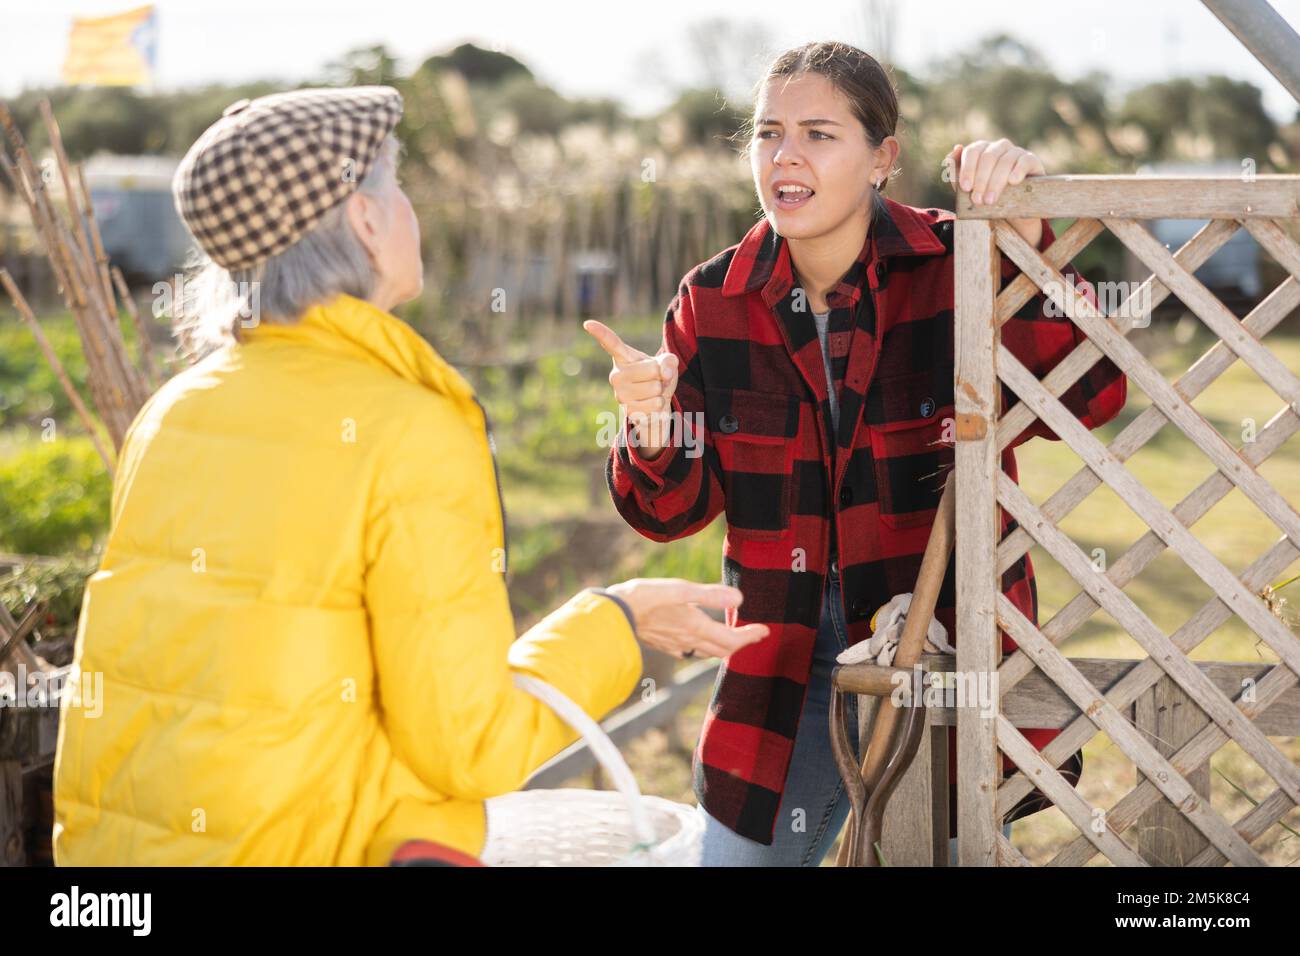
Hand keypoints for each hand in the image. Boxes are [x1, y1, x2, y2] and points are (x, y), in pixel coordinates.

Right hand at [584, 320, 677, 459]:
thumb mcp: (667, 363)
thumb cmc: (658, 377)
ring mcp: (620, 394)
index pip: (611, 343)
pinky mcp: (627, 411)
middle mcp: (616, 375)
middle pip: (652, 369)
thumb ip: (669, 360)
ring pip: (655, 388)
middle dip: (661, 375)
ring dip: (661, 392)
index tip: (588, 323)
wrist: (656, 404)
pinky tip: (650, 405)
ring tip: (652, 393)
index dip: (600, 333)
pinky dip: (660, 405)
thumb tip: (663, 373)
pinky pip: (655, 404)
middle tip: (654, 380)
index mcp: (623, 358)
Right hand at [605, 578, 768, 659]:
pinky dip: (705, 646)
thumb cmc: (647, 597)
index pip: (732, 639)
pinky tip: (700, 639)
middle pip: (723, 650)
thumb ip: (711, 595)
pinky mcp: (664, 645)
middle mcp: (689, 641)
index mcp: (697, 628)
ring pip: (708, 652)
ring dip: (724, 646)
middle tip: (755, 634)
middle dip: (741, 643)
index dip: (751, 636)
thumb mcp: (681, 589)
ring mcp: (676, 646)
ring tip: (732, 636)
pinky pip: (691, 651)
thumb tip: (740, 600)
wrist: (615, 613)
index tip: (765, 631)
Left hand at [945, 139, 1044, 246]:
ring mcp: (1016, 152)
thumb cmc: (986, 194)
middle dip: (981, 180)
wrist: (1012, 208)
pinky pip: (1024, 161)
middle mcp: (999, 147)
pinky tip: (1012, 182)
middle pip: (988, 157)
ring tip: (990, 200)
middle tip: (977, 200)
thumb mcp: (968, 187)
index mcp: (981, 149)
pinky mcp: (1031, 160)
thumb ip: (956, 171)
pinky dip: (1017, 171)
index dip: (967, 169)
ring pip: (1005, 161)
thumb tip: (955, 150)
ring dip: (996, 182)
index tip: (965, 188)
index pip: (972, 152)